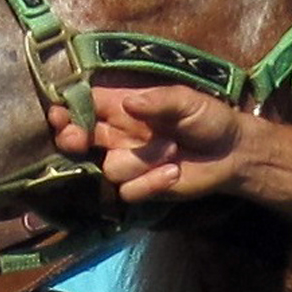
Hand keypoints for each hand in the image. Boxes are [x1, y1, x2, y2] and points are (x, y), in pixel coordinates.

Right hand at [51, 84, 247, 202]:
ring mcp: (127, 162)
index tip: (59, 115)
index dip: (67, 111)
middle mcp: (119, 135)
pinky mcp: (140, 188)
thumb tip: (128, 103)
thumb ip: (158, 101)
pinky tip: (173, 173)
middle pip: (78, 139)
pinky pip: (128, 191)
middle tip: (77, 139)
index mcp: (124, 107)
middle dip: (74, 139)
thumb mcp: (187, 101)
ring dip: (139, 161)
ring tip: (171, 150)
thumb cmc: (208, 118)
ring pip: (109, 168)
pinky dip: (151, 183)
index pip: (85, 107)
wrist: (233, 153)